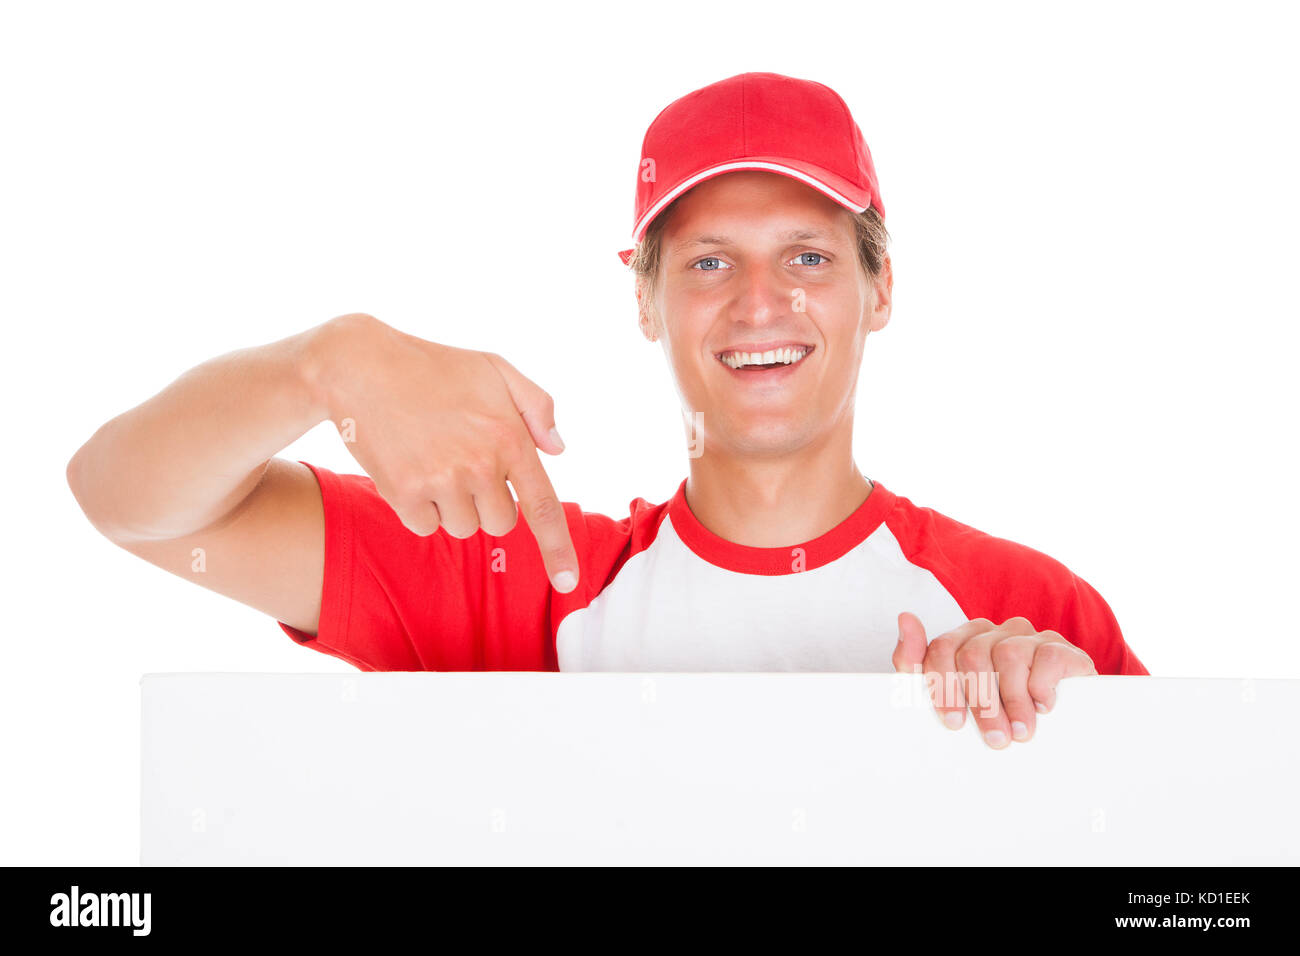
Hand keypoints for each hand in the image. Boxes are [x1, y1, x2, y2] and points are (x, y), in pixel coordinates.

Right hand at [304, 312, 579, 592]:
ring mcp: (441, 480)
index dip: (558, 548)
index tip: (566, 582)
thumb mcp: (495, 369)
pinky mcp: (404, 493)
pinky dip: (418, 508)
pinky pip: (425, 527)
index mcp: (509, 436)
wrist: (360, 365)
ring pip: (462, 527)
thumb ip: (537, 406)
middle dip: (487, 503)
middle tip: (461, 462)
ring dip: (451, 505)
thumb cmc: (433, 367)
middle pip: (500, 523)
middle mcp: (479, 464)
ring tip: (432, 459)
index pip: (542, 506)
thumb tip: (557, 450)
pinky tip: (408, 468)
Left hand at [892, 612, 1097, 748]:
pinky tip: (1043, 708)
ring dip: (1013, 702)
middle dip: (981, 703)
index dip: (944, 687)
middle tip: (994, 739)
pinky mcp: (1061, 648)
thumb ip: (917, 661)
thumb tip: (905, 617)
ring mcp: (1030, 637)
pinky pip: (1046, 658)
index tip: (954, 724)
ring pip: (1008, 655)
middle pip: (973, 655)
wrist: (1062, 724)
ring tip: (1020, 733)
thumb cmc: (997, 710)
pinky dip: (1041, 687)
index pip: (942, 648)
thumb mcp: (953, 695)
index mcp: (966, 638)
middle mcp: (996, 632)